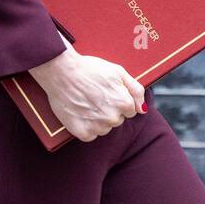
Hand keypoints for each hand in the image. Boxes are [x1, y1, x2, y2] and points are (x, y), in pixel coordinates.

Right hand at [28, 35, 146, 142]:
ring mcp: (97, 126)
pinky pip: (91, 135)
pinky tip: (80, 112)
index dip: (119, 100)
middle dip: (109, 110)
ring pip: (104, 128)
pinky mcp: (82, 132)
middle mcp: (113, 117)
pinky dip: (86, 126)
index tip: (107, 92)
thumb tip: (143, 109)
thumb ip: (136, 90)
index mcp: (124, 102)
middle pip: (117, 120)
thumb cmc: (89, 68)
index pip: (130, 110)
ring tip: (86, 103)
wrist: (61, 71)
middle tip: (95, 96)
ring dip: (98, 119)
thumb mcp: (118, 71)